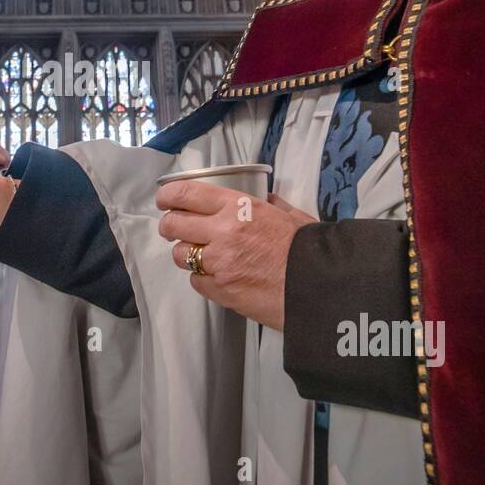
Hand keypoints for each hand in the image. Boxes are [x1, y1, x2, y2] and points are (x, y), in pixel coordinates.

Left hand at [157, 184, 316, 329]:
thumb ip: (271, 204)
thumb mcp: (292, 215)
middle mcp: (223, 232)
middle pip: (174, 224)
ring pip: (179, 254)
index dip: (168, 196)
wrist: (319, 287)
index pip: (186, 194)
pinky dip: (202, 278)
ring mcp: (218, 263)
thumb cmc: (309, 250)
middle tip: (174, 227)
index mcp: (239, 207)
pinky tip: (218, 276)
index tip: (165, 199)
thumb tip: (265, 197)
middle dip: (169, 225)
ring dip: (185, 253)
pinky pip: (195, 281)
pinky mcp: (220, 290)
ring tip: (201, 254)